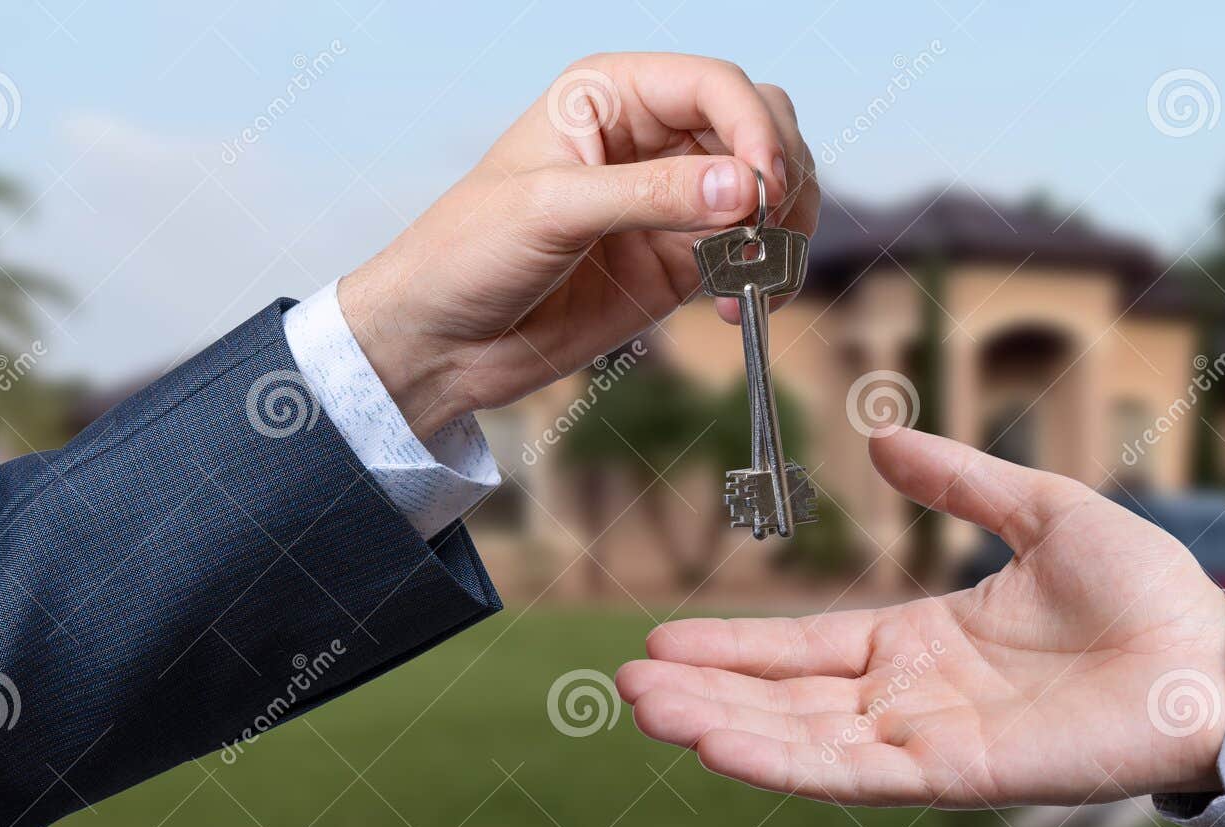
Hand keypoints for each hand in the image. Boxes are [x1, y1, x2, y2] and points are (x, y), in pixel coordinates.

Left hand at [339, 52, 817, 439]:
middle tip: (767, 234)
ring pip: (768, 190)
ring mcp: (670, 202)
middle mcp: (650, 139)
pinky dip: (765, 277)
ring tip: (757, 277)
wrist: (441, 341)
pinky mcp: (679, 262)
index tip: (764, 187)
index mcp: (610, 96)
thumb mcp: (551, 212)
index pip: (716, 85)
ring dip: (783, 230)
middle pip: (759, 127)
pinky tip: (740, 305)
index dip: (754, 128)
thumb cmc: (466, 254)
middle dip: (780, 174)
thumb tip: (745, 189)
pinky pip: (750, 255)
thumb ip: (649, 196)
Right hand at [616, 428, 1224, 807]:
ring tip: (646, 709)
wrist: (1215, 656)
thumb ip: (961, 481)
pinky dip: (781, 761)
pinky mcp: (954, 775)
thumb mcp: (1041, 511)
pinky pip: (850, 772)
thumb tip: (883, 444)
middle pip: (785, 700)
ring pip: (802, 739)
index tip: (663, 637)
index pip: (805, 649)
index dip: (735, 646)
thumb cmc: (1145, 590)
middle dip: (706, 693)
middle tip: (627, 686)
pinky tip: (717, 744)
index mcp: (922, 641)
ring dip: (722, 725)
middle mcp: (911, 698)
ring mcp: (927, 741)